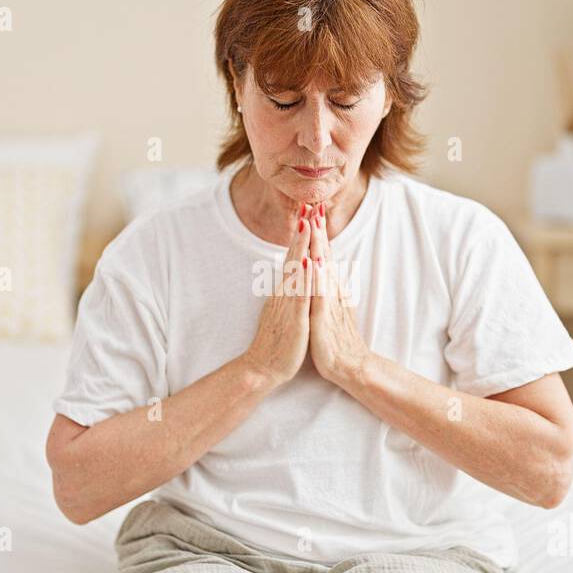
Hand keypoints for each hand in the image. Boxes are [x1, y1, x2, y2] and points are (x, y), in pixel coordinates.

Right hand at [241, 204, 312, 388]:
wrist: (262, 368)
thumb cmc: (276, 342)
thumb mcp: (284, 312)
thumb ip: (288, 293)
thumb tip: (291, 276)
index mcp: (285, 291)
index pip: (295, 257)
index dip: (301, 235)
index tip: (308, 212)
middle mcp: (284, 292)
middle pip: (294, 255)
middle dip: (302, 230)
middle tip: (308, 204)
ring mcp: (287, 304)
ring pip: (296, 269)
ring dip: (302, 245)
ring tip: (307, 222)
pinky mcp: (293, 319)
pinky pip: (300, 295)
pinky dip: (305, 277)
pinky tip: (309, 262)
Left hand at [307, 202, 371, 386]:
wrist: (350, 366)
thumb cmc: (336, 339)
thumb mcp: (329, 308)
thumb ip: (326, 288)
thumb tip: (323, 270)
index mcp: (328, 288)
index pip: (322, 254)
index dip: (317, 232)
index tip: (312, 208)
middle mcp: (331, 290)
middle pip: (324, 254)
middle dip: (318, 229)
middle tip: (314, 202)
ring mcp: (329, 302)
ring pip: (323, 268)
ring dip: (318, 244)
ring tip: (313, 222)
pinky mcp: (325, 318)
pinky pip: (320, 295)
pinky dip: (317, 278)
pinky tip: (314, 263)